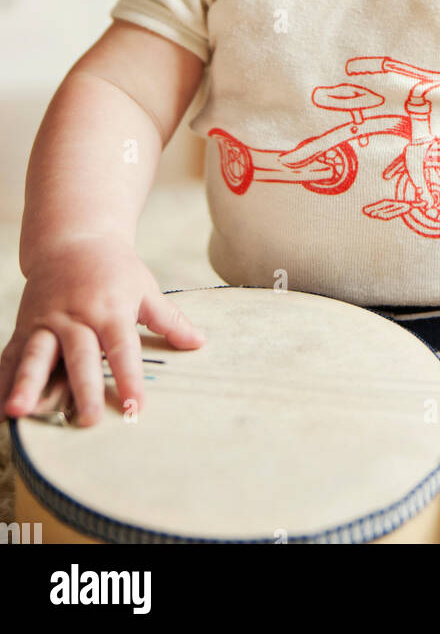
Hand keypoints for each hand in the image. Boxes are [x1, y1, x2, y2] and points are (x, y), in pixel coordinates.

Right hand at [0, 235, 205, 426]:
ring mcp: (46, 322)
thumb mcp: (145, 289)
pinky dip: (3, 381)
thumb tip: (200, 343)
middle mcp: (75, 317)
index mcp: (109, 309)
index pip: (122, 348)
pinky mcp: (24, 327)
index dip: (129, 377)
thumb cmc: (115, 270)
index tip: (135, 407)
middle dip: (83, 388)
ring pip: (36, 355)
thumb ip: (169, 320)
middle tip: (86, 420)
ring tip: (18, 412)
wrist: (72, 239)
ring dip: (27, 384)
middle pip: (79, 355)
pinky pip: (11, 356)